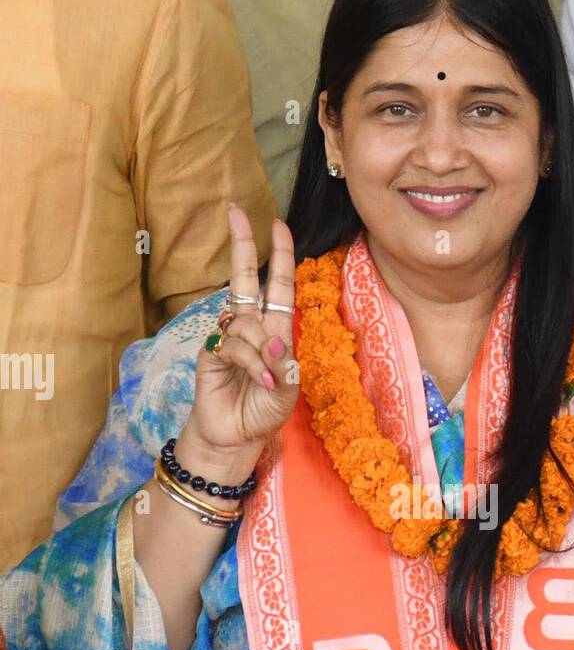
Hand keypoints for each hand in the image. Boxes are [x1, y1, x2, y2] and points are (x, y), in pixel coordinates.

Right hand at [182, 206, 299, 470]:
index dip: (279, 257)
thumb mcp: (286, 393)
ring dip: (260, 350)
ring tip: (266, 380)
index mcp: (274, 331)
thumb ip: (285, 369)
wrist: (235, 438)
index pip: (277, 286)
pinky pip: (232, 343)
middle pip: (244, 278)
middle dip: (242, 244)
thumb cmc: (262, 413)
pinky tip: (257, 379)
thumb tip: (275, 342)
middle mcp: (251, 328)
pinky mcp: (211, 353)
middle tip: (235, 210)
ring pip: (246, 322)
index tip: (278, 225)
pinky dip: (249, 360)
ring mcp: (228, 338)